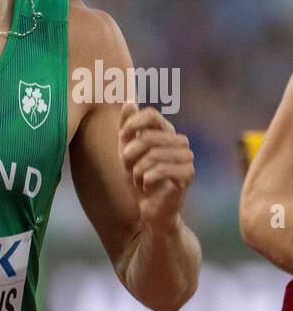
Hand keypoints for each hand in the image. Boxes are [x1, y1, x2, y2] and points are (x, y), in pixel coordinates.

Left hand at [119, 101, 193, 227]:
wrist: (151, 208)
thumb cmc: (139, 178)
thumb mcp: (126, 152)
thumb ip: (127, 129)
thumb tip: (128, 102)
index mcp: (166, 132)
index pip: (151, 114)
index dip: (132, 124)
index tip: (122, 138)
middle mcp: (180, 141)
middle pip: (147, 137)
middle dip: (130, 155)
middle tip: (129, 168)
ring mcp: (187, 157)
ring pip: (152, 155)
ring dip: (137, 170)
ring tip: (139, 179)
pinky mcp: (188, 174)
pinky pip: (159, 170)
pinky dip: (145, 180)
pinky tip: (147, 186)